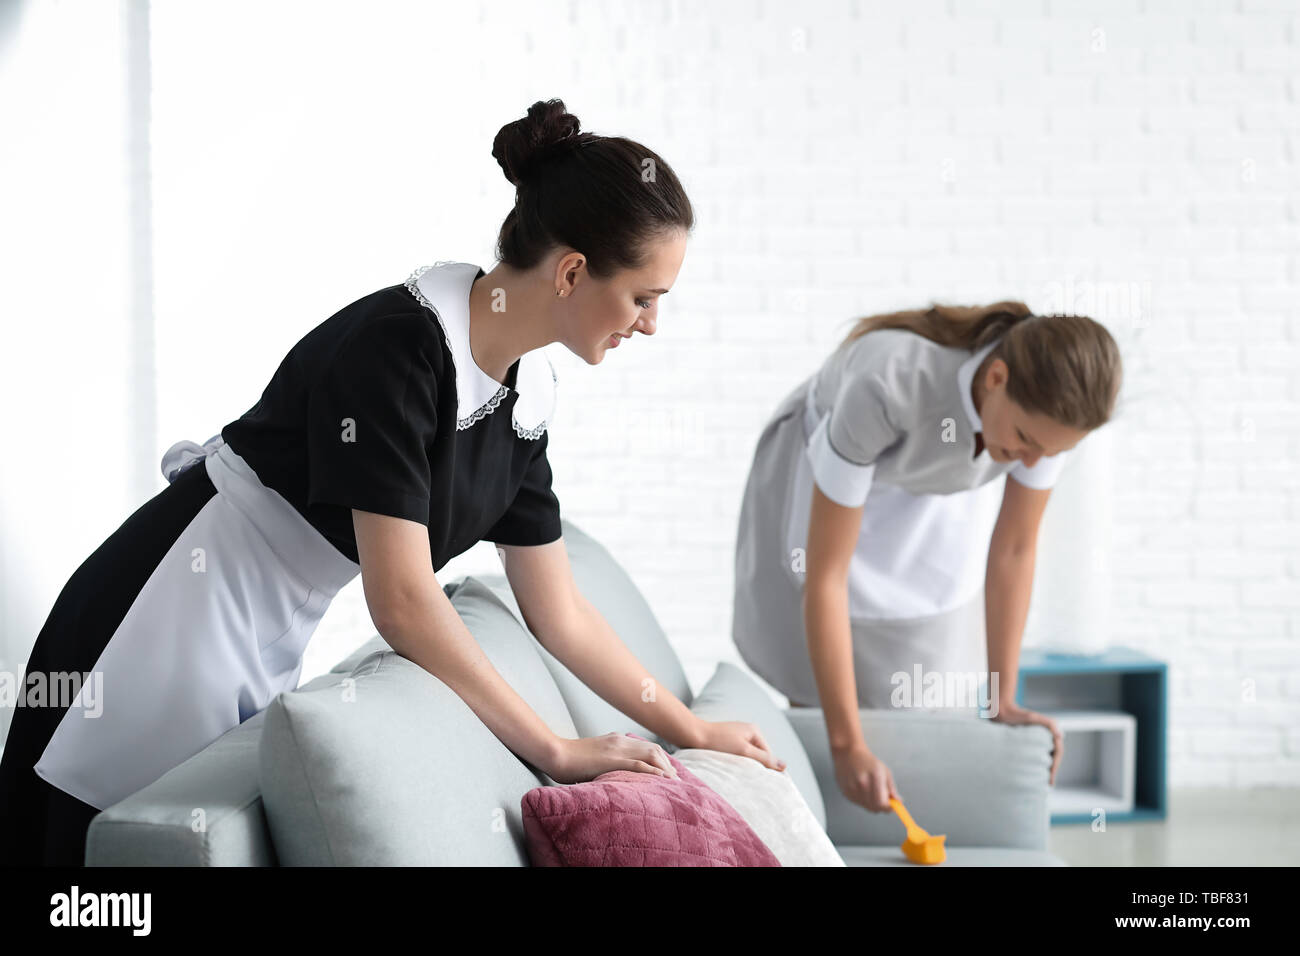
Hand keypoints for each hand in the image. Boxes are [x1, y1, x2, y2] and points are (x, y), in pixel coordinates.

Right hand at [545, 732, 678, 784]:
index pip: (647, 747)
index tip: (669, 774)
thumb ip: (607, 761)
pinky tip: (662, 780)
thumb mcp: (594, 756)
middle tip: (677, 782)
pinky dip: (653, 772)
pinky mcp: (611, 760)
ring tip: (674, 784)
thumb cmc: (570, 759)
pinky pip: (638, 765)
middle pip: (654, 749)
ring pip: (651, 755)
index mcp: (617, 739)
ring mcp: (617, 749)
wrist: (555, 754)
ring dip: (665, 769)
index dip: (662, 760)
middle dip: (668, 765)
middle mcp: (620, 741)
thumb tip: (617, 775)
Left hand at [688, 719, 785, 771]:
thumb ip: (764, 759)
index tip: (763, 783)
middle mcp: (747, 731)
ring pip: (747, 756)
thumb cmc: (718, 742)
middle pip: (758, 755)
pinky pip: (737, 755)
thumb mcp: (744, 751)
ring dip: (744, 766)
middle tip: (750, 780)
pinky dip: (735, 763)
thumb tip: (784, 766)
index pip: (767, 755)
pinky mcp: (726, 742)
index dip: (765, 768)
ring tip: (738, 774)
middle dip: (754, 767)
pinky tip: (730, 769)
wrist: (693, 736)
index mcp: (754, 731)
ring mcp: (736, 736)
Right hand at [831, 743, 897, 812]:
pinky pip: (859, 803)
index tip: (892, 807)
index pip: (882, 803)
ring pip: (867, 807)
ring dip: (872, 804)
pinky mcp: (846, 791)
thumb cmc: (868, 761)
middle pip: (875, 807)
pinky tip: (862, 790)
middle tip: (883, 800)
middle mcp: (863, 783)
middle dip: (881, 807)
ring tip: (871, 791)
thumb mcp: (884, 771)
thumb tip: (898, 802)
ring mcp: (852, 788)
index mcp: (875, 776)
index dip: (888, 807)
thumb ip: (891, 788)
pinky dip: (863, 800)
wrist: (848, 753)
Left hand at [992, 701, 1063, 785]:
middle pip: (1053, 756)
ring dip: (1046, 769)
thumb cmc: (1016, 714)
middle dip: (1052, 770)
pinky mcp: (1028, 741)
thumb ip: (1049, 724)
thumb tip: (1060, 736)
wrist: (1002, 711)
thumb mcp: (1032, 717)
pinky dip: (1036, 764)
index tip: (1051, 777)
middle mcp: (1046, 736)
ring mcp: (1037, 739)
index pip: (1058, 752)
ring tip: (1043, 783)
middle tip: (1048, 785)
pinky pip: (1035, 755)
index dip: (1055, 766)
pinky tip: (1033, 773)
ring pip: (1045, 756)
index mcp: (1050, 731)